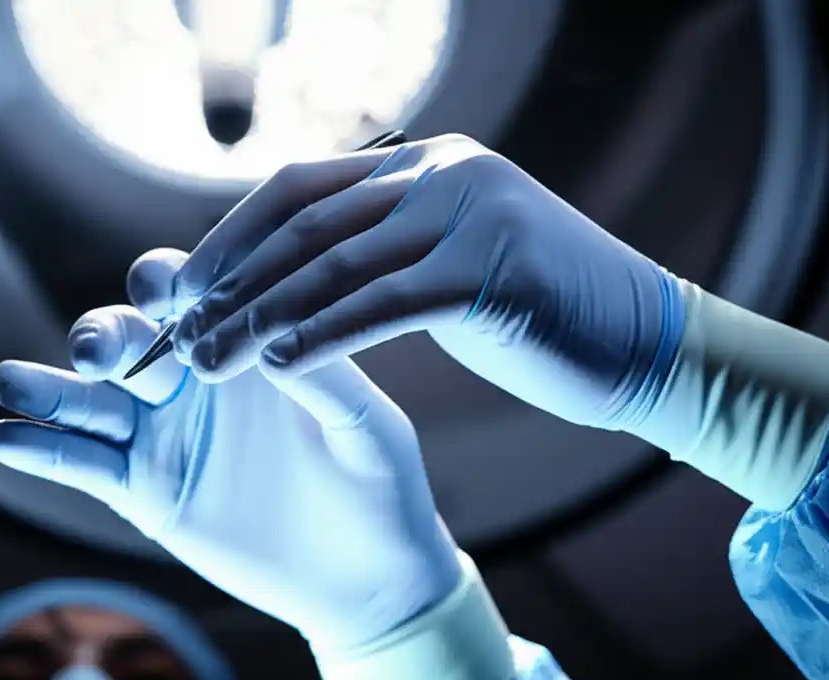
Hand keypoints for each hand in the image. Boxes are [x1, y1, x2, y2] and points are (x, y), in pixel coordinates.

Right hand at [0, 249, 460, 650]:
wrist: (368, 576)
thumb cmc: (381, 485)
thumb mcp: (364, 424)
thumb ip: (322, 377)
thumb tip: (275, 337)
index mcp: (245, 343)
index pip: (193, 293)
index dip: (168, 285)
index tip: (161, 293)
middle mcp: (194, 379)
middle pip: (129, 338)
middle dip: (106, 335)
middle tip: (99, 349)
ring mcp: (163, 435)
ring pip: (92, 400)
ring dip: (49, 388)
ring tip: (10, 383)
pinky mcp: (143, 492)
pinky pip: (86, 465)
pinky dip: (44, 451)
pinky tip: (3, 440)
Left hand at [170, 134, 682, 429]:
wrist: (650, 343)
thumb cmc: (541, 315)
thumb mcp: (450, 265)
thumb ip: (386, 250)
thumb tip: (296, 271)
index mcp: (427, 165)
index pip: (300, 187)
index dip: (232, 236)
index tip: (185, 288)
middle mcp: (444, 173)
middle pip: (304, 226)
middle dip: (231, 283)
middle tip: (178, 334)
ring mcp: (473, 214)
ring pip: (334, 266)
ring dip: (259, 317)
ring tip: (205, 361)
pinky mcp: (496, 271)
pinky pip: (384, 304)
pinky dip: (323, 334)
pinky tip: (277, 365)